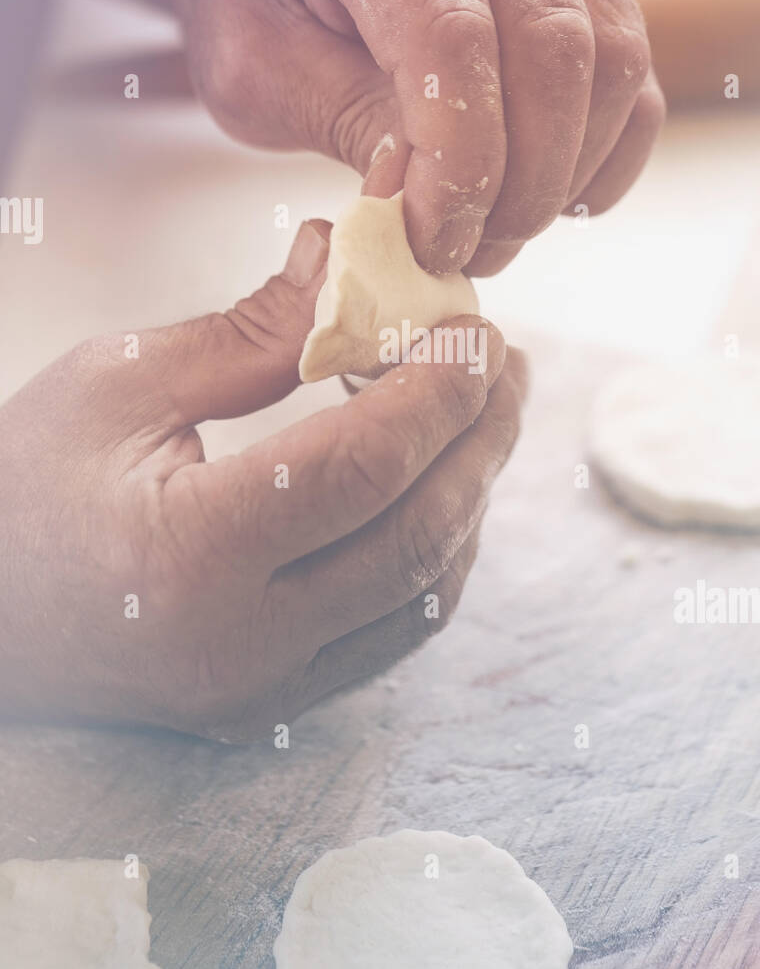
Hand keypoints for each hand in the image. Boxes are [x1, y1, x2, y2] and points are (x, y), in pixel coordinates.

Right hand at [0, 222, 524, 741]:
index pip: (362, 469)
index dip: (438, 391)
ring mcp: (259, 690)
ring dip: (470, 498)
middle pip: (414, 538)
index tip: (476, 330)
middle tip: (502, 363)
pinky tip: (439, 490)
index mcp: (186, 556)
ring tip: (483, 414)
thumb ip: (251, 332)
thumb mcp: (117, 384)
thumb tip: (347, 262)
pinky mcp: (269, 706)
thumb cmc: (20, 487)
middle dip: (479, 439)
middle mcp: (237, 645)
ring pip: (420, 599)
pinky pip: (389, 635)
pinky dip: (433, 557)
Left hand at [171, 0, 663, 275]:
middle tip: (463, 254)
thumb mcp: (252, 66)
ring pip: (614, 58)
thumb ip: (342, 118)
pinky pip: (635, 74)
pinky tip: (547, 202)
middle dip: (522, 180)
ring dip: (567, 173)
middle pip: (556, 43)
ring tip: (493, 234)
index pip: (454, 30)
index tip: (428, 240)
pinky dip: (607, 156)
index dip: (458, 157)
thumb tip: (429, 195)